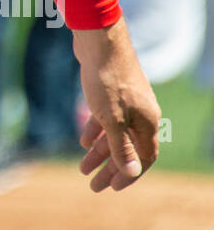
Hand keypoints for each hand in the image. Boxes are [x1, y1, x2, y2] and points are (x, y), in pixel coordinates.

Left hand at [72, 19, 160, 191]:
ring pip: (114, 134)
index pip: (144, 158)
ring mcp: (126, 102)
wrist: (100, 41)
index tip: (112, 188)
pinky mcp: (111, 92)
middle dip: (110, 168)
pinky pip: (106, 119)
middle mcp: (141, 113)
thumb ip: (121, 147)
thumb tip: (132, 172)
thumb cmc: (107, 81)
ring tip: (82, 169)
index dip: (129, 175)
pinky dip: (95, 131)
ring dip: (99, 152)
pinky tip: (82, 142)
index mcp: (147, 122)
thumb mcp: (112, 119)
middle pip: (127, 149)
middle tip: (93, 186)